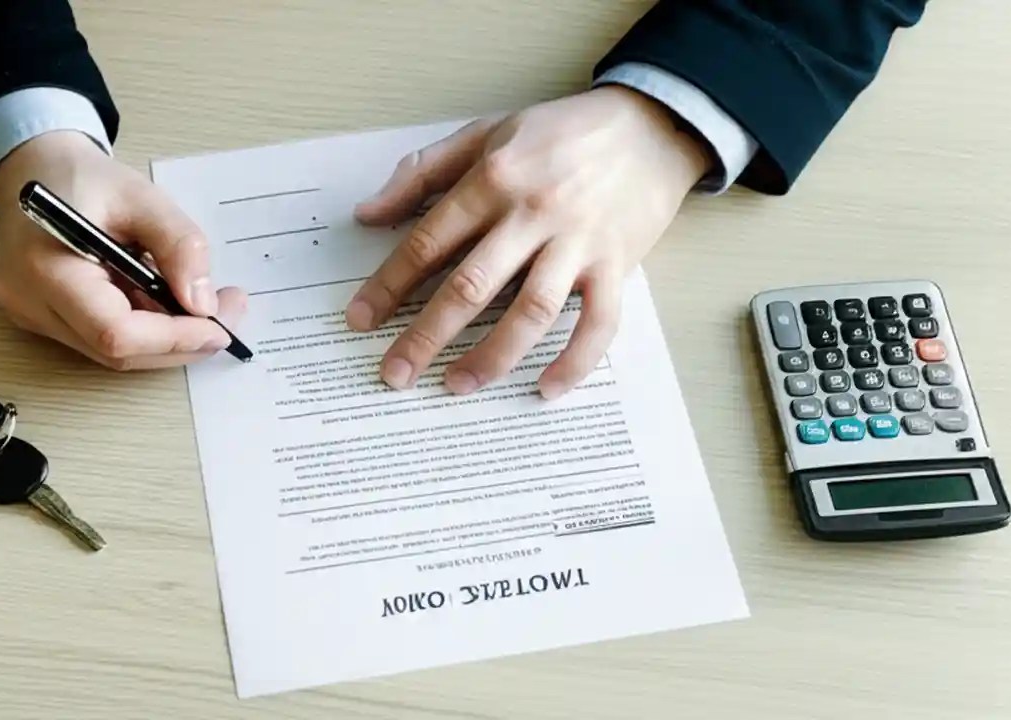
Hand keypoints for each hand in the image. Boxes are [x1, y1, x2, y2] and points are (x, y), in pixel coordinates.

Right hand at [0, 131, 246, 369]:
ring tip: (204, 305)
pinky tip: (166, 302)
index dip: (173, 337)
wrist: (34, 170)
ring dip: (167, 339)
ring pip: (113, 353)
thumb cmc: (83, 178)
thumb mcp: (140, 196)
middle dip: (180, 342)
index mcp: (46, 269)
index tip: (219, 325)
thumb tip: (204, 304)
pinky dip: (145, 329)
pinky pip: (103, 339)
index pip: (114, 331)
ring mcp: (35, 317)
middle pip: (116, 352)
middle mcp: (32, 304)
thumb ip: (177, 244)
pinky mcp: (46, 320)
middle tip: (228, 315)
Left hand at [345, 86, 710, 398]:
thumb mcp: (484, 134)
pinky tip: (545, 389)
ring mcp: (578, 243)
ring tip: (458, 385)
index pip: (429, 242)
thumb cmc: (559, 133)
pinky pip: (598, 324)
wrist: (648, 125)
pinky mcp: (617, 264)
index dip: (389, 284)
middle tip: (396, 374)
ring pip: (531, 312)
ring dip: (492, 356)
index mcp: (493, 180)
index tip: (362, 320)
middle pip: (471, 286)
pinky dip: (573, 361)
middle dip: (427, 335)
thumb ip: (421, 173)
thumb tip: (367, 215)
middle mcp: (533, 215)